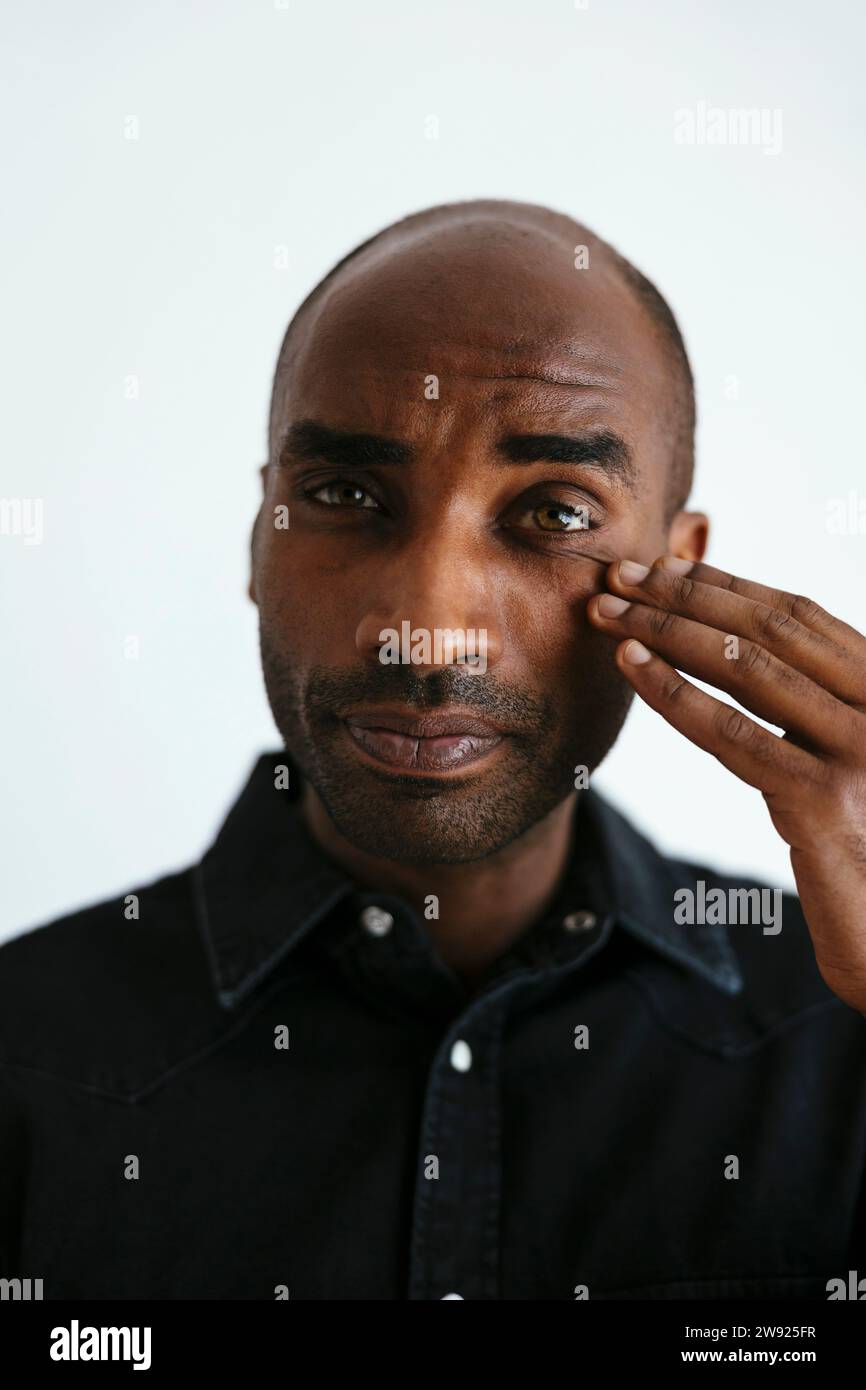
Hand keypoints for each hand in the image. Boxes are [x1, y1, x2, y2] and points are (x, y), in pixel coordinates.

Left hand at [586, 555, 865, 1014]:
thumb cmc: (864, 853)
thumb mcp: (844, 763)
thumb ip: (808, 711)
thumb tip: (736, 659)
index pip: (798, 615)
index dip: (723, 585)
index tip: (660, 567)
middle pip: (770, 630)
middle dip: (686, 596)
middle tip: (619, 575)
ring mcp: (862, 750)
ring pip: (749, 670)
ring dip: (667, 632)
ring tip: (609, 613)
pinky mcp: (826, 800)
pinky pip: (735, 734)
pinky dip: (675, 694)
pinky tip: (632, 669)